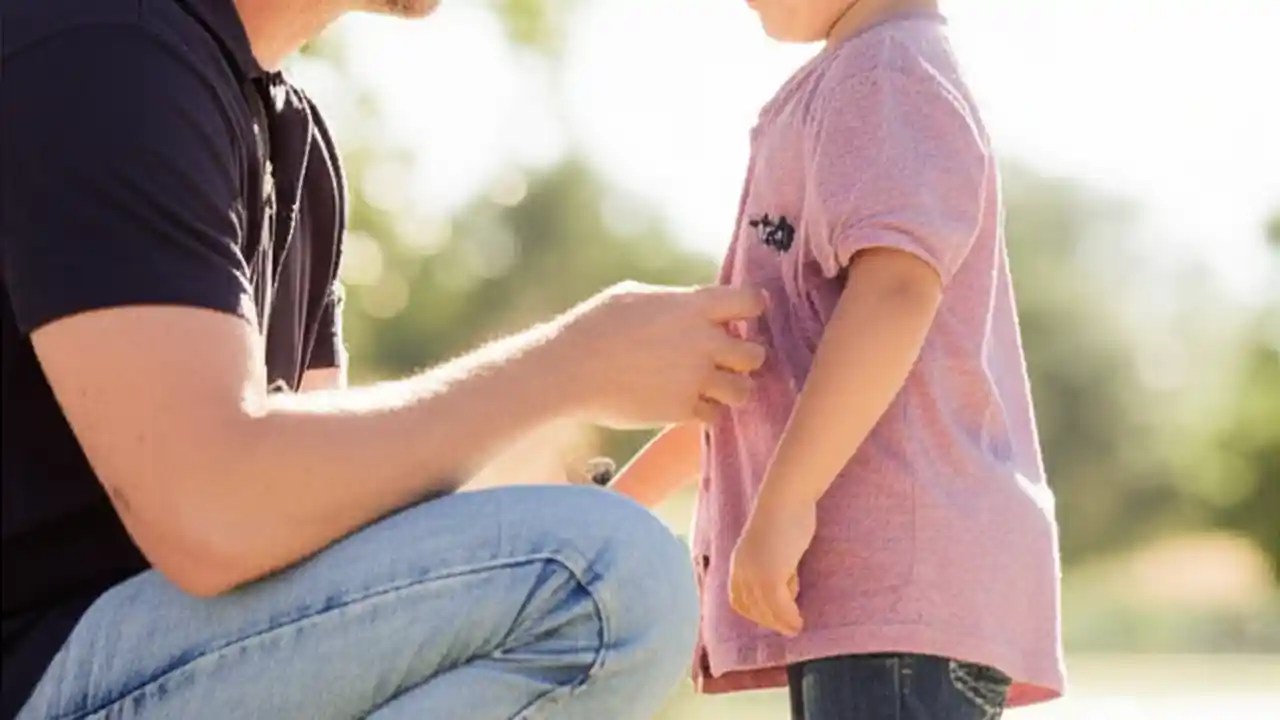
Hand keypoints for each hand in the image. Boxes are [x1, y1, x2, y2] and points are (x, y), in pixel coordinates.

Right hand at [558, 282, 767, 426]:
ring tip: (714, 387)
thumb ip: (676, 303)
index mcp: (693, 306)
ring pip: (744, 390)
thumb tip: (692, 307)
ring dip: (732, 389)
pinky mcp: (681, 410)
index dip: (751, 309)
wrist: (570, 369)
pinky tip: (688, 403)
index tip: (740, 316)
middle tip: (728, 359)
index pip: (751, 302)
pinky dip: (706, 412)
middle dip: (746, 357)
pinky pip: (715, 416)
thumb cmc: (596, 325)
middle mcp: (703, 342)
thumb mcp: (637, 296)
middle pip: (756, 354)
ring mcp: (695, 379)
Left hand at [728, 496, 815, 635]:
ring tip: (795, 628)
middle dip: (769, 621)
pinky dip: (788, 616)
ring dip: (781, 622)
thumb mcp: (772, 545)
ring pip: (766, 609)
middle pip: (752, 607)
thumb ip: (773, 563)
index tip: (771, 618)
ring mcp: (754, 574)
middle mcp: (741, 570)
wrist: (786, 497)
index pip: (738, 599)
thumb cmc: (785, 515)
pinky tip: (798, 621)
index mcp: (738, 562)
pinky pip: (779, 605)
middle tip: (788, 628)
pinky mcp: (770, 575)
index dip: (754, 612)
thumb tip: (786, 582)